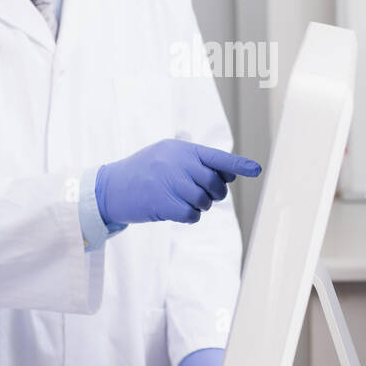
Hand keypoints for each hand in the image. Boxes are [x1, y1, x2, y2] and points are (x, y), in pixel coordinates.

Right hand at [96, 139, 260, 226]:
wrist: (109, 188)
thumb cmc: (143, 172)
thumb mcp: (166, 156)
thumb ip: (195, 162)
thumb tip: (228, 175)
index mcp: (180, 149)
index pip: (216, 157)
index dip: (238, 165)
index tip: (256, 169)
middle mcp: (176, 163)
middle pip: (214, 183)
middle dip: (215, 193)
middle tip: (204, 195)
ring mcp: (168, 182)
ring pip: (203, 200)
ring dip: (199, 205)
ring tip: (182, 200)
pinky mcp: (162, 203)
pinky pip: (191, 214)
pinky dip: (189, 216)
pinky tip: (176, 211)